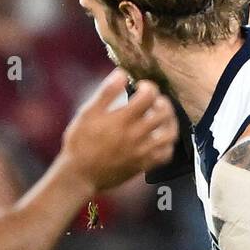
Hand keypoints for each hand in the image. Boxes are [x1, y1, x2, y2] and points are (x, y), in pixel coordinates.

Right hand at [60, 69, 177, 192]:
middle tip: (154, 100)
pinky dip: (167, 144)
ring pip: (170, 134)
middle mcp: (135, 135)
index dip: (149, 86)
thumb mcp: (87, 113)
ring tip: (161, 116)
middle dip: (162, 101)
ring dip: (170, 121)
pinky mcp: (143, 165)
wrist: (79, 175)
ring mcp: (142, 152)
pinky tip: (159, 137)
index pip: (148, 96)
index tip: (141, 87)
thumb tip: (122, 73)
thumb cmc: (80, 142)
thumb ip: (106, 92)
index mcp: (122, 120)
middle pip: (164, 113)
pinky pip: (165, 154)